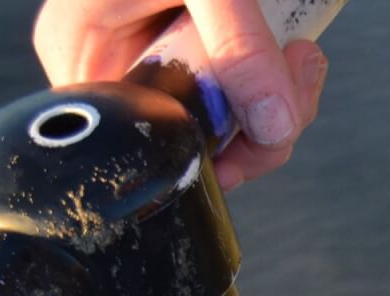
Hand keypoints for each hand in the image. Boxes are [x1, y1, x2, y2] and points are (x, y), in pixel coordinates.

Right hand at [34, 0, 328, 190]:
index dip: (216, 155)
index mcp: (87, 49)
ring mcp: (158, 57)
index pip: (148, 140)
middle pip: (197, 139)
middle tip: (300, 73)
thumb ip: (238, 47)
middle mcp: (117, 60)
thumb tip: (274, 124)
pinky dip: (279, 80)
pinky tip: (295, 50)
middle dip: (265, 124)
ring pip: (229, 122)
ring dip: (284, 99)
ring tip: (301, 54)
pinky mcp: (199, 50)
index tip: (268, 132)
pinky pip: (244, 92)